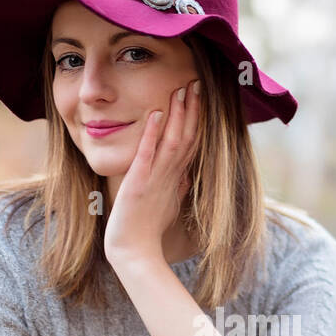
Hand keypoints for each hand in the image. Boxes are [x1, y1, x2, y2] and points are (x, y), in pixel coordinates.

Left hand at [103, 78, 200, 264]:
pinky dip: (153, 134)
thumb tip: (188, 176)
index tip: (200, 97)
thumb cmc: (147, 231)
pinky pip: (148, 155)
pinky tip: (157, 114)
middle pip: (188, 137)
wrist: (134, 252)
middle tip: (196, 82)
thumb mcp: (167, 205)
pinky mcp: (140, 184)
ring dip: (178, 115)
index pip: (191, 143)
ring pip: (173, 141)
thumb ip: (177, 187)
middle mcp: (171, 176)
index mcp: (176, 179)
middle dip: (193, 109)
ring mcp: (157, 179)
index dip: (197, 120)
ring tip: (182, 90)